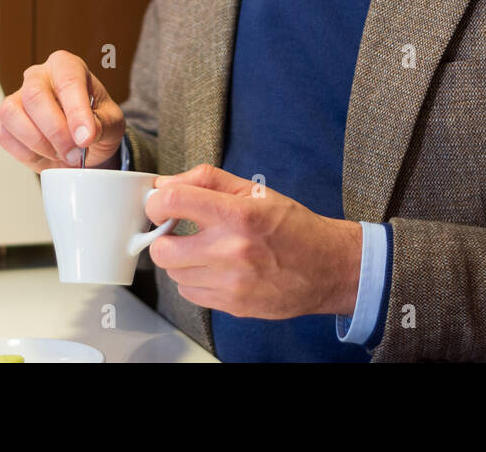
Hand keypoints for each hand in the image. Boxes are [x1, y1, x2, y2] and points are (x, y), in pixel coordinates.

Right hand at [0, 51, 123, 171]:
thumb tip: (85, 134)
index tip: (86, 137)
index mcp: (67, 65)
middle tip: (75, 153)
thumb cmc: (97, 123)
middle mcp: (38, 76)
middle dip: (56, 131)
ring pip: (13, 114)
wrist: (84, 145)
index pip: (68, 80)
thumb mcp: (112, 123)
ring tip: (64, 155)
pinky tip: (48, 155)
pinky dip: (28, 153)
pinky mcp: (6, 123)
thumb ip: (103, 125)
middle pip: (34, 96)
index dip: (76, 111)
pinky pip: (6, 136)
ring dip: (40, 143)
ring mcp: (17, 98)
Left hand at [146, 165, 362, 318]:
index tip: (161, 206)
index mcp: (238, 215)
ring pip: (174, 275)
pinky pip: (190, 294)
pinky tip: (213, 269)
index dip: (158, 202)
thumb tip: (166, 185)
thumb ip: (207, 180)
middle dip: (164, 238)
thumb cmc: (293, 227)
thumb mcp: (255, 190)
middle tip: (177, 231)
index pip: (173, 202)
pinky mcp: (232, 305)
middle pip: (162, 249)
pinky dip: (193, 281)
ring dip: (180, 261)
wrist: (328, 267)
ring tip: (203, 250)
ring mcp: (231, 283)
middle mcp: (232, 251)